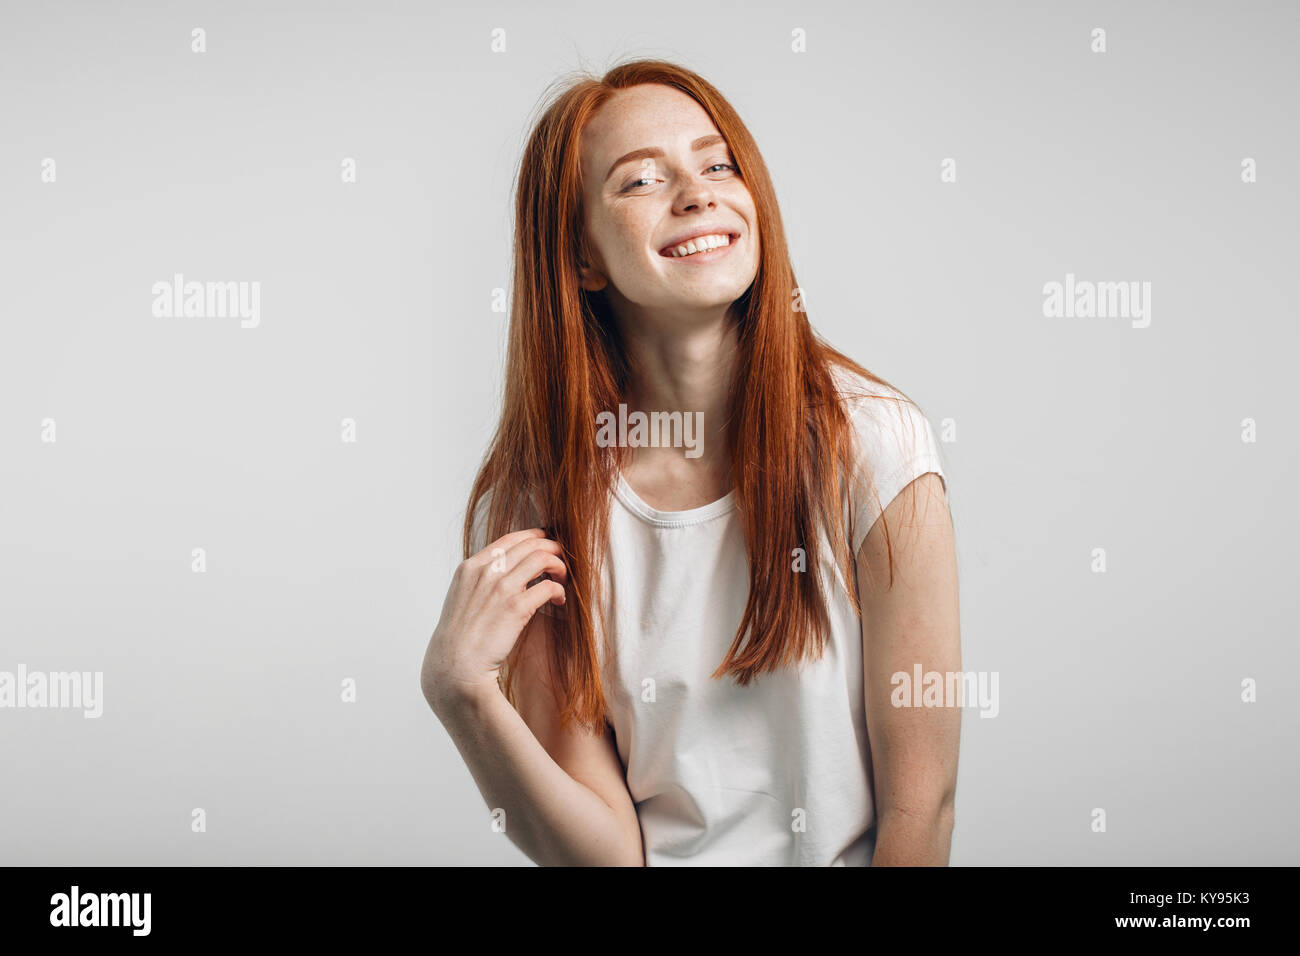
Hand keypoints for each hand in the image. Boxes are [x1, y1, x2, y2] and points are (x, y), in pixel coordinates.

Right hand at [420, 528, 566, 712]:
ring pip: (543, 558)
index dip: (534, 536)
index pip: (510, 538)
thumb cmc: (460, 637)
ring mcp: (501, 588)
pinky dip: (559, 590)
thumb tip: (504, 570)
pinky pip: (549, 587)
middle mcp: (487, 572)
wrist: (454, 666)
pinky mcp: (516, 608)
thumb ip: (481, 579)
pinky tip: (559, 600)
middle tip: (562, 559)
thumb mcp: (462, 596)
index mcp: (472, 567)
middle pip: (531, 544)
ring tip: (563, 578)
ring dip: (559, 566)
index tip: (546, 543)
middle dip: (552, 548)